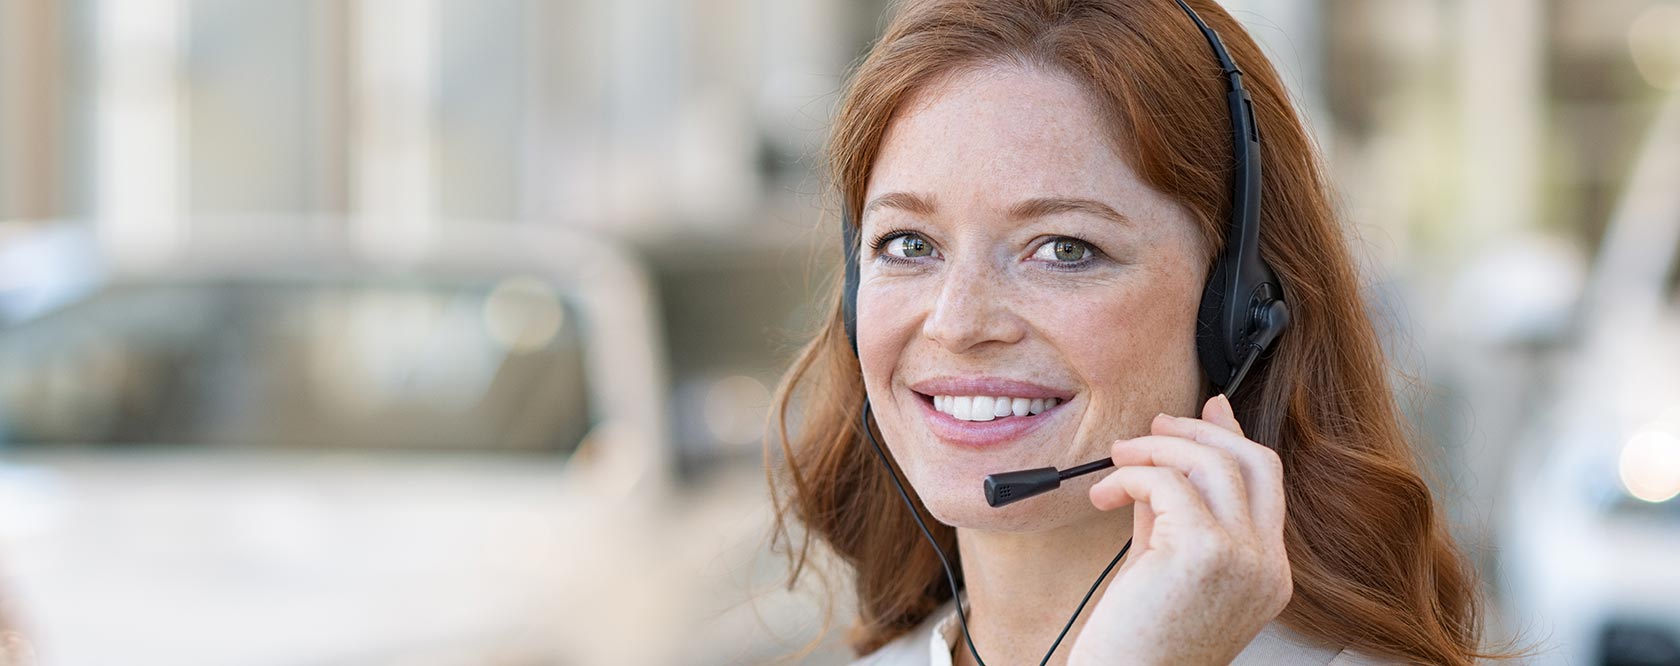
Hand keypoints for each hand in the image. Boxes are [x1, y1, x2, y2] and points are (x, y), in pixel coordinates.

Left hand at [1068, 394, 1291, 665]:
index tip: (1209, 408)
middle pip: (1254, 461)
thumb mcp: (1163, 566)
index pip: (1265, 485)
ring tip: (1119, 457)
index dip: (1234, 438)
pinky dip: (1131, 476)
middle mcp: (1266, 566)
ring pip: (1214, 463)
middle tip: (1155, 427)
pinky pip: (1167, 484)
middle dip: (1200, 431)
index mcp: (1267, 574)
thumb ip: (1172, 515)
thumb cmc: (1136, 644)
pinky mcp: (1204, 553)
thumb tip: (1163, 461)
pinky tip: (1106, 493)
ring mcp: (1243, 559)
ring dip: (1157, 448)